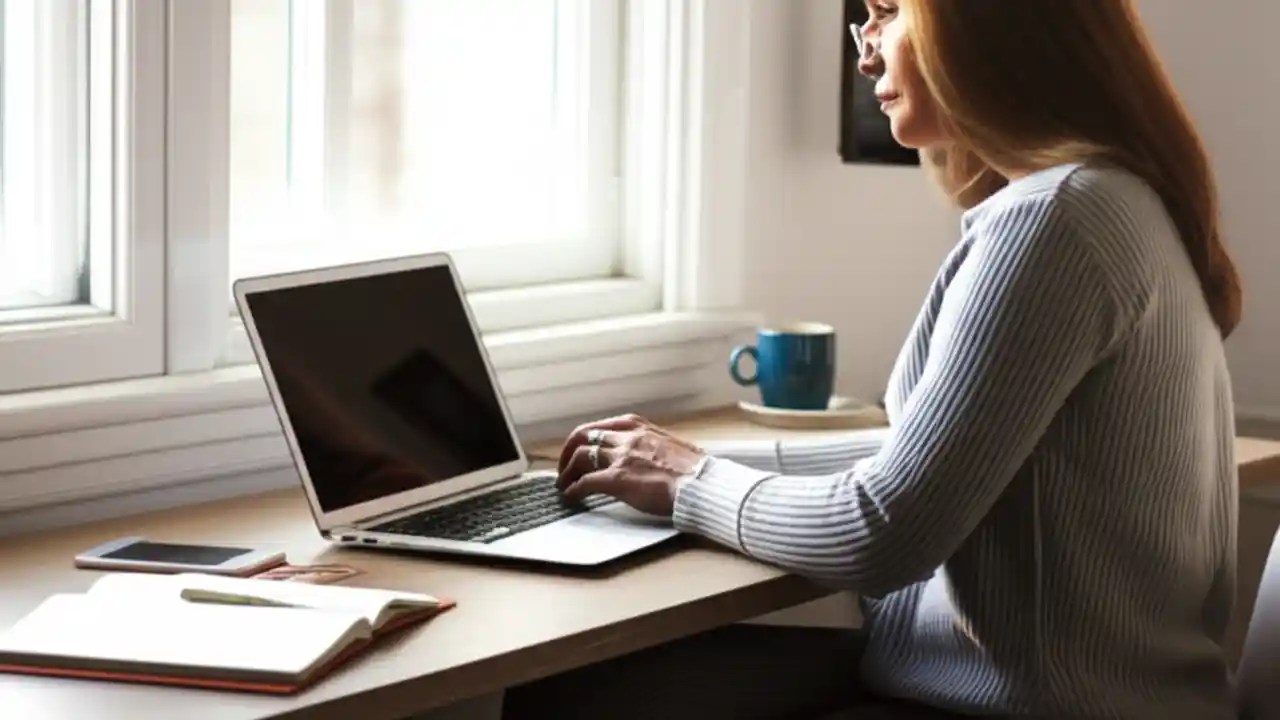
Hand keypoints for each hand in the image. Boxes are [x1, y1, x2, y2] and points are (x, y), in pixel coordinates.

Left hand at [556, 413, 705, 515]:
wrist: (703, 484)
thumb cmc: (694, 470)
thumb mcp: (669, 445)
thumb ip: (650, 446)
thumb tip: (644, 456)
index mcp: (639, 426)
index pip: (600, 426)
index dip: (584, 439)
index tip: (579, 450)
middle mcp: (626, 437)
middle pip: (582, 436)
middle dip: (568, 451)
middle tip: (564, 467)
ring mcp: (620, 456)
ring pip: (580, 457)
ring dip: (567, 472)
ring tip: (564, 484)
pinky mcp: (617, 479)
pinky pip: (585, 482)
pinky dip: (573, 489)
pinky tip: (572, 497)